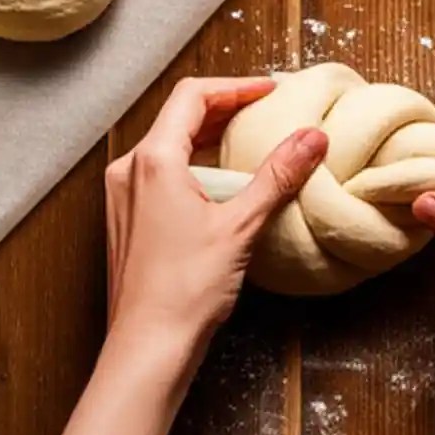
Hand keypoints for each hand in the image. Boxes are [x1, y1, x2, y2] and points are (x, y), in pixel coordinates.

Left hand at [105, 77, 327, 368]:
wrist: (147, 347)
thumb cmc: (186, 291)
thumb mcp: (242, 226)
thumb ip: (278, 176)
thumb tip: (313, 137)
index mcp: (153, 160)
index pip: (194, 96)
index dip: (236, 87)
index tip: (270, 90)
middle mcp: (128, 170)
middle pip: (179, 118)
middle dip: (224, 109)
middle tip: (264, 111)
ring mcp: (122, 196)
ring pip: (168, 146)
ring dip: (208, 138)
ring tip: (247, 142)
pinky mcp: (126, 220)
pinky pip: (160, 175)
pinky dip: (193, 166)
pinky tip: (219, 185)